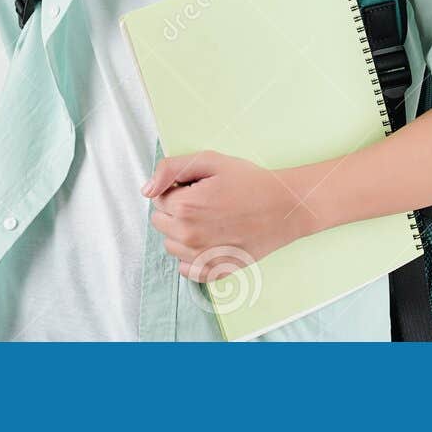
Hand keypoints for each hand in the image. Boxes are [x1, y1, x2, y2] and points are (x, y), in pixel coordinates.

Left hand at [141, 150, 320, 282]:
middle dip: (176, 210)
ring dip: (182, 232)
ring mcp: (201, 257)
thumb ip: (171, 169)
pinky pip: (185, 268)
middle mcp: (188, 236)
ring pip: (171, 245)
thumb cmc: (249, 181)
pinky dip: (192, 256)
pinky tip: (211, 239)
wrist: (285, 207)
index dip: (177, 189)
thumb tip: (146, 189)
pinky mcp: (215, 271)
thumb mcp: (209, 161)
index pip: (158, 199)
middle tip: (205, 202)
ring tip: (210, 219)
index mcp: (184, 207)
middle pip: (160, 222)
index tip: (198, 187)